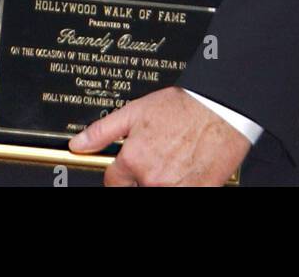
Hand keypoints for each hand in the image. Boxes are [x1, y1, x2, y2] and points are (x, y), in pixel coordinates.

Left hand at [68, 87, 249, 185]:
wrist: (221, 109)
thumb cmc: (182, 107)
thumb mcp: (135, 111)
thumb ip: (102, 131)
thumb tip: (77, 144)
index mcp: (133, 160)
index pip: (113, 183)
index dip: (118, 175)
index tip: (126, 169)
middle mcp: (152, 179)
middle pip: (136, 190)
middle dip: (141, 179)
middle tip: (156, 158)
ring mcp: (176, 189)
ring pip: (157, 191)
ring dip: (160, 182)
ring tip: (172, 161)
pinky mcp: (198, 193)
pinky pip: (182, 193)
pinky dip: (181, 184)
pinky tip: (186, 169)